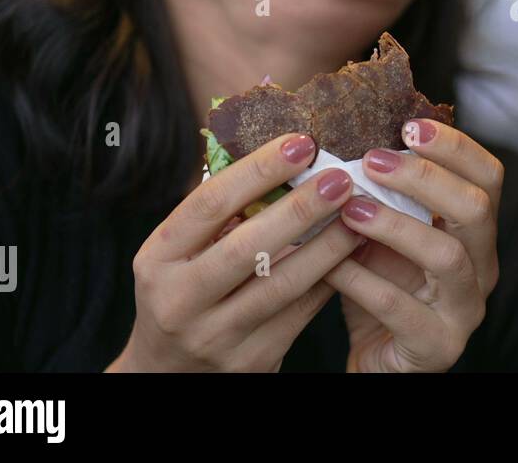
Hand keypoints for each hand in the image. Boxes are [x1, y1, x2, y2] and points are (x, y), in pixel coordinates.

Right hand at [107, 133, 363, 371]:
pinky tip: (354, 251)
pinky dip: (332, 278)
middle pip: (248, 247)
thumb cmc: (184, 292)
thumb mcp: (180, 254)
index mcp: (158, 259)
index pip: (209, 204)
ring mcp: (216, 336)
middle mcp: (180, 300)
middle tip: (339, 179)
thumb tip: (283, 159)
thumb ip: (220, 215)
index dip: (258, 170)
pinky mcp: (253, 360)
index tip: (300, 144)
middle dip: (300, 208)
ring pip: (283, 284)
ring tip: (359, 215)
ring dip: (328, 245)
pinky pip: (301, 313)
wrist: (169, 373)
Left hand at [324, 119, 501, 372]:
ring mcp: (465, 310)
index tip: (408, 125)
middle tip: (371, 159)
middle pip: (477, 208)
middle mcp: (483, 268)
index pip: (489, 176)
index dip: (455, 146)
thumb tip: (341, 139)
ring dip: (395, 225)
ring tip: (350, 209)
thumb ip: (378, 196)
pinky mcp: (438, 347)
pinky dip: (363, 281)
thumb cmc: (378, 291)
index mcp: (475, 234)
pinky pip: (402, 309)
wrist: (376, 363)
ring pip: (448, 256)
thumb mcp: (381, 237)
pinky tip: (329, 265)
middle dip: (425, 177)